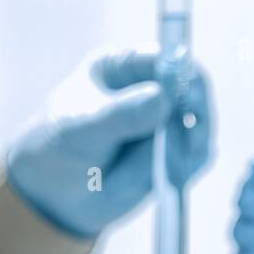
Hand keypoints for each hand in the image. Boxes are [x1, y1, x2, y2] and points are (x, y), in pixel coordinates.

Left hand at [5, 49, 212, 238]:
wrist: (55, 195)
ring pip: (199, 124)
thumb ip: (119, 114)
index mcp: (123, 67)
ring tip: (177, 161)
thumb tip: (161, 98)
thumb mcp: (81, 128)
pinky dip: (191, 164)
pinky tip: (175, 174)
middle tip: (191, 132)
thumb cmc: (60, 148)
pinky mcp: (172, 155)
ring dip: (196, 141)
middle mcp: (149, 90)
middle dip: (196, 110)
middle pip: (192, 88)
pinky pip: (195, 155)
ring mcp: (164, 124)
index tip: (185, 97)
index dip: (182, 73)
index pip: (165, 58)